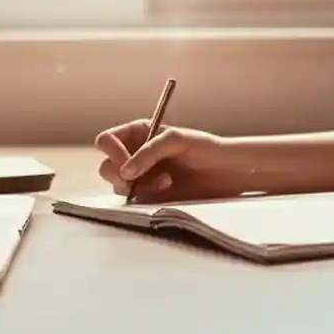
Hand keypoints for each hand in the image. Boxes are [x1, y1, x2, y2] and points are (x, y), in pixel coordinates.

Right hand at [93, 120, 242, 202]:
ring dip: (139, 186)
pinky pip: (133, 200)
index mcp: (138, 133)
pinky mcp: (150, 196)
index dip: (112, 152)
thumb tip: (125, 171)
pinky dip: (147, 197)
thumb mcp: (177, 140)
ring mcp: (141, 177)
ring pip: (118, 185)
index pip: (107, 141)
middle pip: (106, 166)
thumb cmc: (206, 148)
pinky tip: (168, 189)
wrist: (226, 172)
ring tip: (166, 181)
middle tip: (138, 178)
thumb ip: (149, 152)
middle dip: (120, 175)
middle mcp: (135, 154)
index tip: (126, 164)